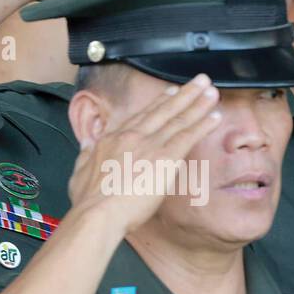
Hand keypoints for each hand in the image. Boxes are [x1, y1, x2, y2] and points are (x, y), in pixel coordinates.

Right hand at [66, 74, 222, 233]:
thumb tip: (86, 143)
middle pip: (163, 110)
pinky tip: (214, 116)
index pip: (140, 116)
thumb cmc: (89, 200)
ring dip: (197, 103)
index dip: (159, 103)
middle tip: (199, 81)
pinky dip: (202, 124)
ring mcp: (149, 145)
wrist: (98, 213)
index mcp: (112, 138)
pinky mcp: (164, 158)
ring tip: (211, 91)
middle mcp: (132, 136)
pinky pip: (187, 137)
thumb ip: (85, 154)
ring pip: (178, 119)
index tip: (171, 92)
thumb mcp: (79, 171)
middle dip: (184, 94)